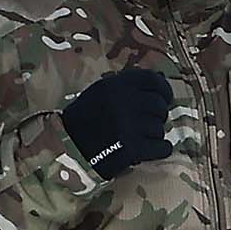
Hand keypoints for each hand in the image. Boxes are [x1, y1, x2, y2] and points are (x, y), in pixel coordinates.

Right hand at [59, 67, 175, 179]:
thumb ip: (126, 86)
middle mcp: (123, 102)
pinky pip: (162, 147)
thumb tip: (160, 79)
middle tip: (146, 123)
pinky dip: (159, 149)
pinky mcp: (132, 148)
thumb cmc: (85, 120)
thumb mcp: (100, 93)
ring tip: (137, 137)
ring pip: (159, 128)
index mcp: (114, 86)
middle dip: (157, 115)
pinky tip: (149, 150)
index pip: (152, 80)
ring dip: (153, 134)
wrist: (66, 149)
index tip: (165, 98)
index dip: (163, 89)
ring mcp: (129, 126)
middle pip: (159, 106)